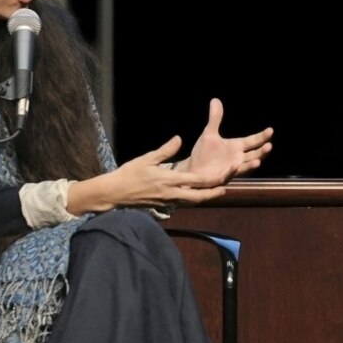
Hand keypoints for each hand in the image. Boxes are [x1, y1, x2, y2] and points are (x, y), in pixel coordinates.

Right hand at [67, 135, 231, 214]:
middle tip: (227, 187)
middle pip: (200, 197)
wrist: (115, 193)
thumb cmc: (129, 174)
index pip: (198, 181)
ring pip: (193, 202)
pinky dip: (194, 199)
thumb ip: (166, 150)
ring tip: (218, 191)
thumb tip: (179, 138)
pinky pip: (184, 203)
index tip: (226, 173)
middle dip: (214, 193)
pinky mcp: (164, 204)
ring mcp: (168, 201)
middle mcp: (172, 193)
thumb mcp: (147, 159)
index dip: (215, 178)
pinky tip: (199, 194)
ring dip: (206, 197)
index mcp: (170, 180)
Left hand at [178, 98, 274, 182]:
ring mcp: (231, 169)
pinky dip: (232, 171)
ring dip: (251, 165)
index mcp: (236, 147)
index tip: (270, 130)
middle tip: (269, 146)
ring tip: (258, 162)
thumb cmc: (203, 153)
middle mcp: (237, 158)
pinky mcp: (222, 178)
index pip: (253, 141)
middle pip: (254, 155)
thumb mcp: (209, 134)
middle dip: (262, 152)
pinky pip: (228, 175)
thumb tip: (215, 100)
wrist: (192, 169)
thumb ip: (215, 119)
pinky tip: (234, 165)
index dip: (262, 137)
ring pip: (245, 167)